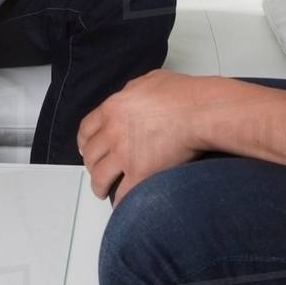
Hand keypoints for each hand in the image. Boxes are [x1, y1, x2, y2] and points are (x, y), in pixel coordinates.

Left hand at [77, 70, 222, 203]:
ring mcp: (124, 154)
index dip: (84, 142)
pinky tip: (122, 203)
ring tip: (103, 190)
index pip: (86, 129)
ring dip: (99, 186)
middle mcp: (113, 132)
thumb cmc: (183, 95)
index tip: (86, 149)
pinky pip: (122, 194)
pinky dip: (120, 201)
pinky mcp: (140, 173)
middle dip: (91, 164)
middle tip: (97, 169)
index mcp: (112, 108)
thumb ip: (132, 91)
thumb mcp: (149, 81)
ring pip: (99, 177)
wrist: (200, 111)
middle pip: (90, 154)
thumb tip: (128, 98)